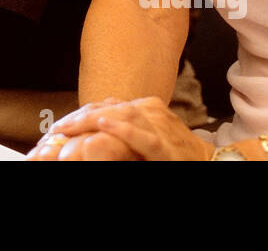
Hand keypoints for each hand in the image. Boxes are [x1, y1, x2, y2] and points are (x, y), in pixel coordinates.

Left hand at [31, 96, 212, 160]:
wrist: (209, 161)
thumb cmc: (175, 151)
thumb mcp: (144, 136)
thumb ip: (122, 133)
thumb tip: (91, 136)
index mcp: (145, 108)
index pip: (106, 106)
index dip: (81, 114)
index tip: (59, 125)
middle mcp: (152, 112)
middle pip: (110, 108)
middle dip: (81, 118)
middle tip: (57, 129)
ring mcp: (161, 127)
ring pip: (122, 117)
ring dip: (93, 121)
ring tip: (71, 126)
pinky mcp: (168, 147)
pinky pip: (144, 137)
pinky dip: (123, 130)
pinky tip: (104, 125)